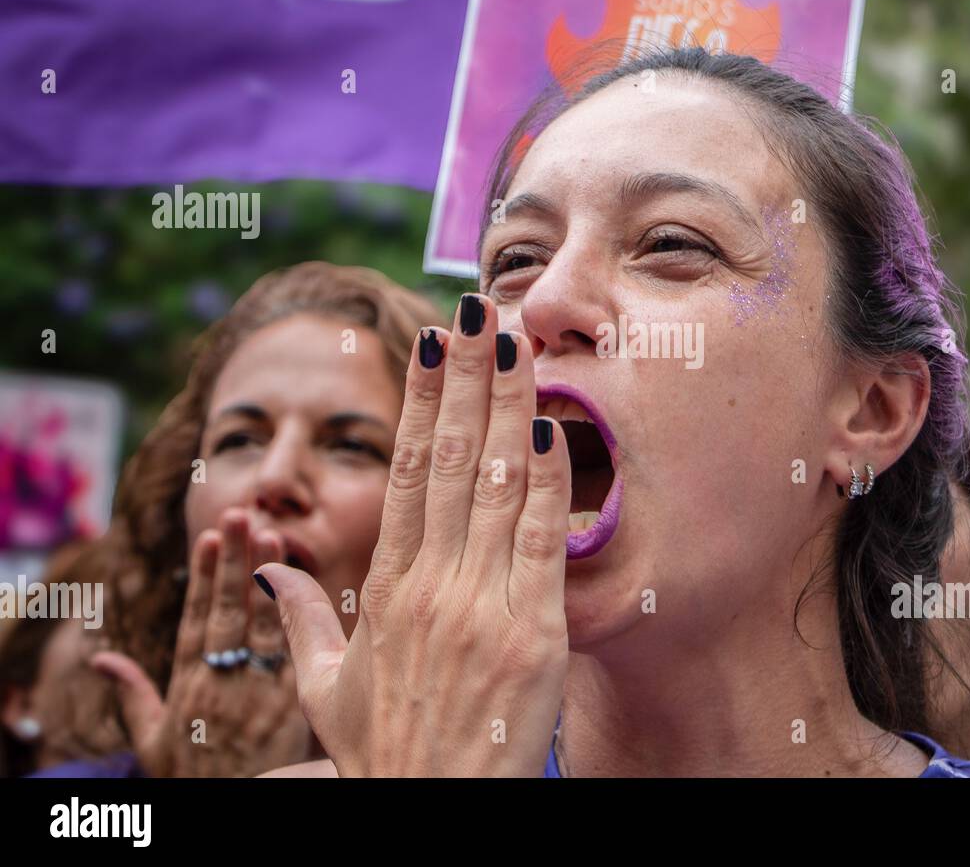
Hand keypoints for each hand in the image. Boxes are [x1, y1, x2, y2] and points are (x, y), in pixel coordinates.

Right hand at [92, 510, 310, 776]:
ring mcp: (254, 693)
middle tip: (241, 514)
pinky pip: (295, 655)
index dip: (202, 576)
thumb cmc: (194, 776)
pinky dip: (298, 619)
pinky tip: (303, 587)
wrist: (233, 809)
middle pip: (226, 612)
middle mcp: (219, 683)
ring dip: (267, 579)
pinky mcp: (287, 706)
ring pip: (262, 626)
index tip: (209, 536)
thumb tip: (102, 658)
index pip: (195, 618)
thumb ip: (132, 695)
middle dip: (233, 561)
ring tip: (273, 536)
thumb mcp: (152, 740)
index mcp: (186, 685)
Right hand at [256, 296, 571, 776]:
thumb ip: (296, 624)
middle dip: (465, 375)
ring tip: (516, 339)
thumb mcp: (327, 691)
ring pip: (492, 482)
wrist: (433, 817)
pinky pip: (539, 538)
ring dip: (507, 403)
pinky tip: (550, 425)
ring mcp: (479, 604)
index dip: (421, 401)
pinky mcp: (532, 631)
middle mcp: (428, 584)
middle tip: (478, 307)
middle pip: (446, 457)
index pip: (402, 472)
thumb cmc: (386, 757)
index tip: (432, 344)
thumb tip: (266, 573)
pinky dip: (544, 479)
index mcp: (382, 590)